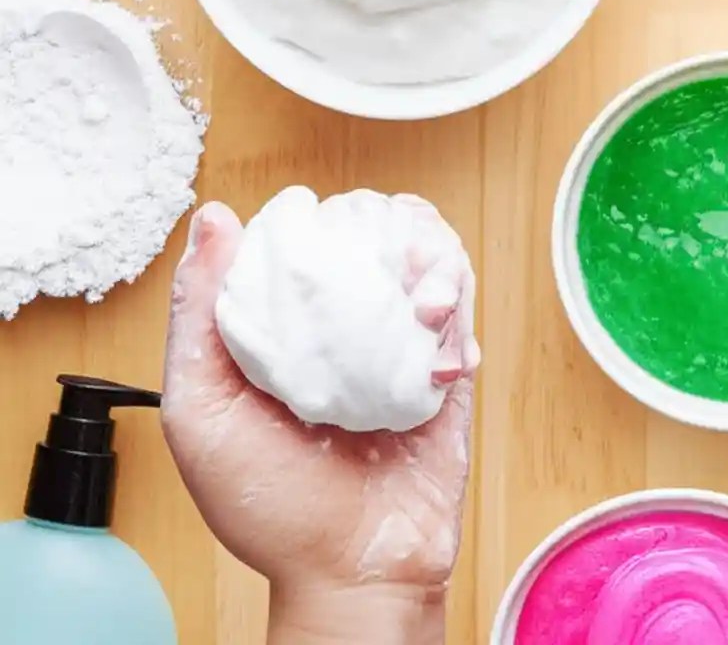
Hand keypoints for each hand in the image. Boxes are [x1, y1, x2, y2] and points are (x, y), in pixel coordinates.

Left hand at [161, 202, 477, 643]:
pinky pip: (465, 320)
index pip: (304, 237)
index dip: (315, 217)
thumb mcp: (200, 411)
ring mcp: (398, 350)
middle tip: (388, 262)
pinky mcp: (446, 378)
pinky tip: (440, 361)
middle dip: (388, 227)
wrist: (354, 572)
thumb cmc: (270, 509)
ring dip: (436, 264)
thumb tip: (212, 219)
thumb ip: (199, 315)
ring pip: (432, 259)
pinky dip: (459, 321)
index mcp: (283, 328)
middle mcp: (343, 329)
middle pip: (376, 231)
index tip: (317, 230)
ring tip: (425, 306)